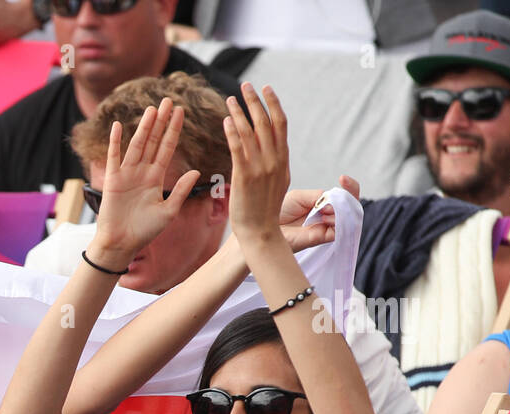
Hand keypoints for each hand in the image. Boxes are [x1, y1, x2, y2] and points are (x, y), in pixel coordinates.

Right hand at [90, 98, 201, 262]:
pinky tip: (119, 126)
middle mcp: (142, 172)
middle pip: (153, 141)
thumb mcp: (169, 211)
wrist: (122, 244)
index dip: (174, 130)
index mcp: (156, 178)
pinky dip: (115, 142)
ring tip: (152, 109)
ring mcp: (126, 174)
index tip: (181, 111)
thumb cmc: (145, 231)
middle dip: (161, 121)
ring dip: (144, 127)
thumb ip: (182, 190)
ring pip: (137, 145)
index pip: (167, 148)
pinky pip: (114, 157)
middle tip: (168, 100)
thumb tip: (197, 170)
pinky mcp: (112, 180)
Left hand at [223, 83, 290, 244]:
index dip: (273, 104)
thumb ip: (275, 163)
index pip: (280, 125)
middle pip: (266, 122)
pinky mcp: (245, 177)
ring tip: (231, 99)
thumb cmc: (265, 210)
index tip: (266, 88)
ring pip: (251, 132)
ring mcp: (260, 168)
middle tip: (246, 85)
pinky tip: (227, 120)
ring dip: (240, 112)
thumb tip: (273, 148)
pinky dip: (233, 132)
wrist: (260, 233)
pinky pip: (238, 149)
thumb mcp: (277, 182)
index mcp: (283, 160)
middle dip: (255, 101)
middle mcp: (274, 160)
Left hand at [275, 175, 360, 252]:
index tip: (343, 179)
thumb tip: (334, 202)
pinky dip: (338, 222)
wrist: (264, 228)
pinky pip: (339, 231)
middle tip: (343, 186)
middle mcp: (325, 216)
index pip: (343, 196)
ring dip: (341, 210)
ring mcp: (325, 227)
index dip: (349, 187)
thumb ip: (319, 197)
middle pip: (350, 206)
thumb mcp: (299, 197)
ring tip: (324, 210)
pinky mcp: (321, 238)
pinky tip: (326, 217)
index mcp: (321, 204)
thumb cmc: (277, 211)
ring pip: (348, 218)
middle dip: (350, 195)